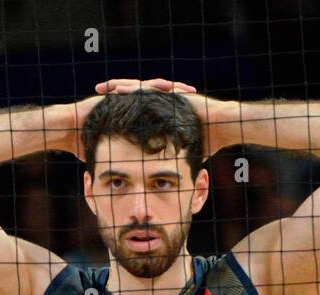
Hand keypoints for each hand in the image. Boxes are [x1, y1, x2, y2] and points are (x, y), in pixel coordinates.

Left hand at [93, 79, 237, 158]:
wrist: (224, 126)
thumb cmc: (209, 141)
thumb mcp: (184, 152)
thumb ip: (173, 159)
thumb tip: (166, 180)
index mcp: (162, 115)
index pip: (137, 111)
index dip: (120, 112)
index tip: (103, 114)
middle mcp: (162, 103)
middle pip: (133, 97)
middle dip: (114, 97)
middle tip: (94, 96)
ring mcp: (166, 96)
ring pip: (138, 90)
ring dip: (119, 88)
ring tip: (102, 88)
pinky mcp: (171, 93)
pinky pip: (148, 89)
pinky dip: (133, 89)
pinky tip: (119, 88)